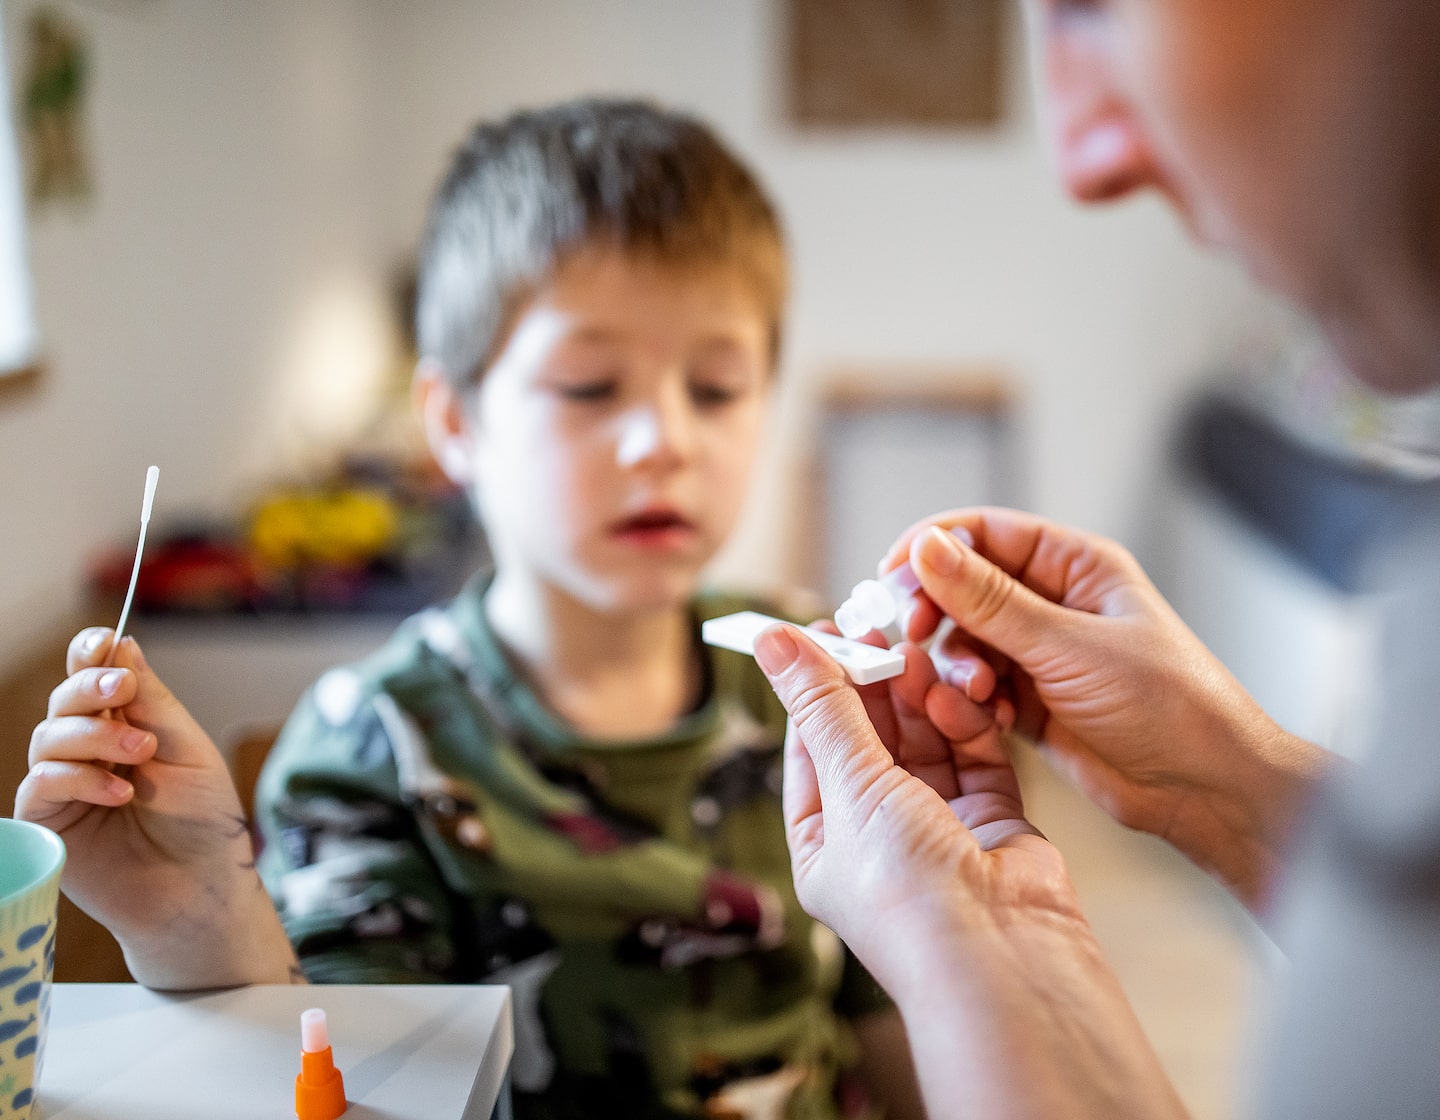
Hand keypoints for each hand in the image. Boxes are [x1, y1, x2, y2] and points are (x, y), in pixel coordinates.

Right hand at [16, 628, 298, 987]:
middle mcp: (90, 749)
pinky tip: (119, 793)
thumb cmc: (204, 821)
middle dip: (91, 688)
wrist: (201, 887)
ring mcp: (66, 785)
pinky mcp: (48, 823)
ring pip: (48, 736)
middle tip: (124, 692)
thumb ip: (152, 702)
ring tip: (140, 756)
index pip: (93, 677)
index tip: (103, 642)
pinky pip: (41, 783)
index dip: (90, 654)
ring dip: (94, 736)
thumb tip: (123, 645)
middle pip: (65, 699)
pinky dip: (78, 778)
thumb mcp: (188, 749)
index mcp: (126, 724)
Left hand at [758, 623, 1070, 996]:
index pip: (812, 748)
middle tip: (875, 628)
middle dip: (872, 685)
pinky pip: (973, 757)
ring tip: (914, 652)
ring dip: (916, 697)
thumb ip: (824, 706)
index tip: (823, 629)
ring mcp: (938, 828)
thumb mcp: (851, 785)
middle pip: (870, 740)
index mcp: (824, 844)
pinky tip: (951, 692)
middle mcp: (878, 837)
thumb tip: (775, 642)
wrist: (1001, 954)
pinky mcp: (992, 821)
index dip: (816, 687)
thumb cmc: (907, 891)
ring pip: (924, 742)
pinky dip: (963, 723)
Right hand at [887, 507, 1331, 907]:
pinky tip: (992, 717)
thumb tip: (929, 550)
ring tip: (979, 691)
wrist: (1205, 789)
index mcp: (1076, 565)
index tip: (892, 574)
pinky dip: (972, 700)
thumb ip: (991, 601)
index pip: (985, 533)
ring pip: (966, 641)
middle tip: (912, 635)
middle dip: (935, 611)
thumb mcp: (1069, 646)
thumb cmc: (1170, 705)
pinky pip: (978, 687)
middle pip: (965, 587)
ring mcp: (1042, 653)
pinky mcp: (1032, 701)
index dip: (933, 548)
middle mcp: (1055, 602)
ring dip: (959, 664)